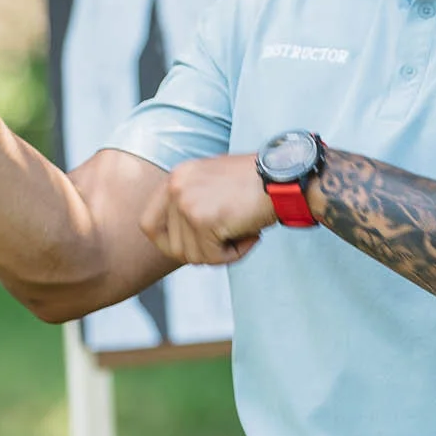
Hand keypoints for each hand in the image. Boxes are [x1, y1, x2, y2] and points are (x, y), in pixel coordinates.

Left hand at [139, 154, 275, 266]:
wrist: (286, 177)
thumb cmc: (260, 183)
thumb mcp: (217, 185)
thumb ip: (196, 204)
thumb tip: (184, 242)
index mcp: (177, 177)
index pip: (148, 224)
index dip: (167, 244)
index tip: (191, 249)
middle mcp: (175, 187)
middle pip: (173, 246)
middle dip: (204, 251)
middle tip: (231, 239)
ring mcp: (186, 202)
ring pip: (194, 256)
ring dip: (222, 253)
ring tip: (245, 231)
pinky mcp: (202, 219)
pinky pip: (213, 257)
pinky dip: (235, 254)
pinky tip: (251, 234)